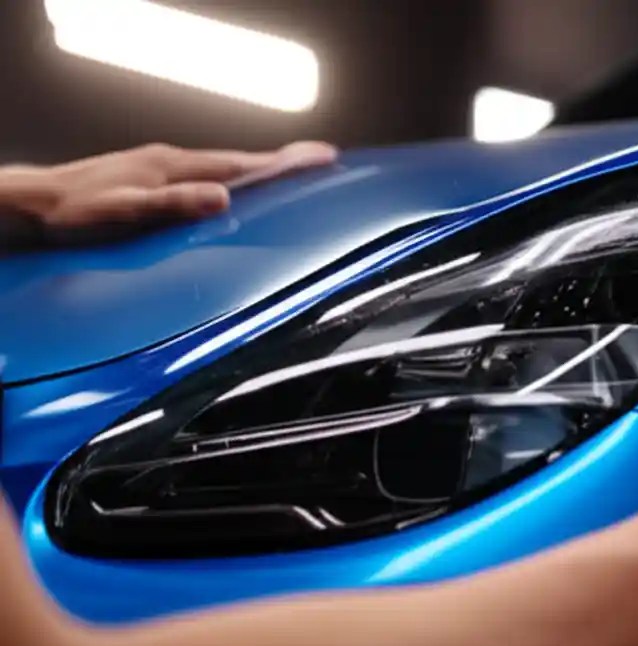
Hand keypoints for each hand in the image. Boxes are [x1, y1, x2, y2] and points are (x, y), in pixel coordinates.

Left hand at [10, 140, 336, 228]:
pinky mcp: (150, 181)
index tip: (325, 156)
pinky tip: (230, 195)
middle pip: (240, 161)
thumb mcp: (122, 212)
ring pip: (223, 170)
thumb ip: (173, 204)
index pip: (243, 164)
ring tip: (287, 176)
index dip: (286, 162)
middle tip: (321, 160)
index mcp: (174, 167)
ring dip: (258, 172)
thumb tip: (222, 197)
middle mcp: (171, 161)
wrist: (29, 205)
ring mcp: (160, 169)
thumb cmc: (71, 214)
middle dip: (283, 162)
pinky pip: (204, 179)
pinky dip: (230, 182)